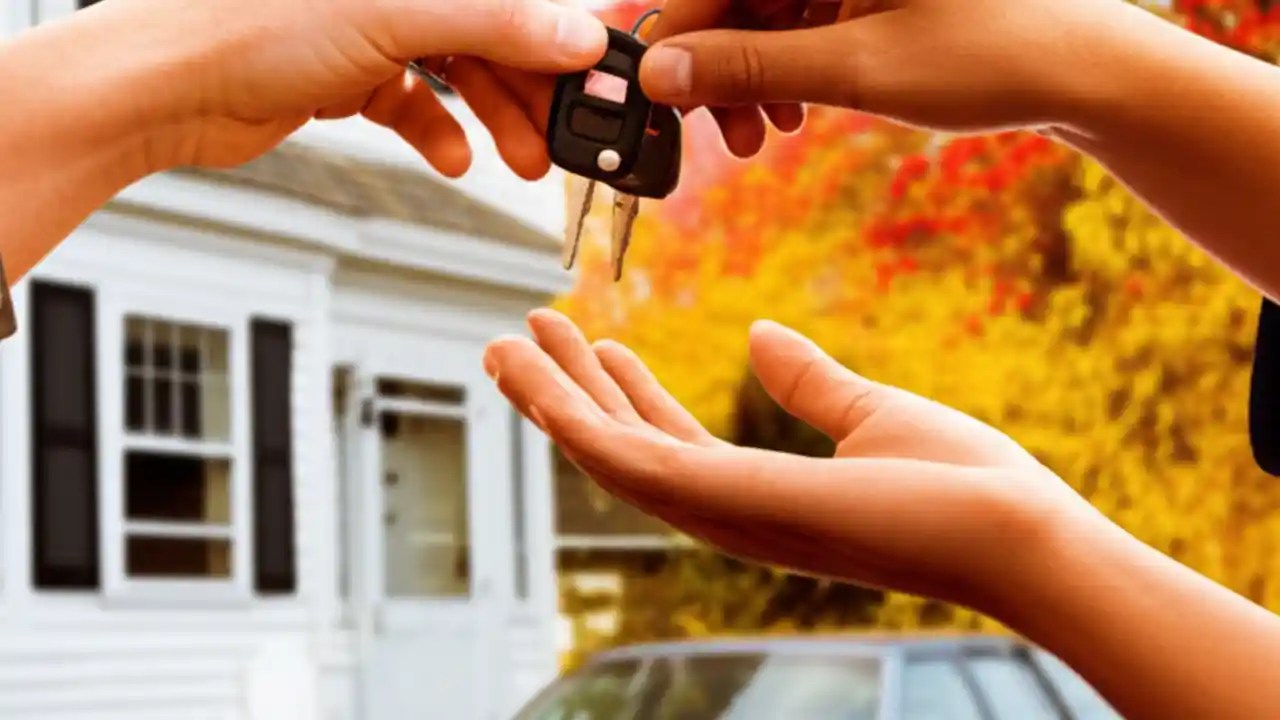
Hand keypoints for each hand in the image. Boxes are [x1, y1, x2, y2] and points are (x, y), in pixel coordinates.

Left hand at [88, 0, 606, 177]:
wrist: (169, 86)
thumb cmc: (250, 26)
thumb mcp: (394, 16)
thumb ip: (495, 21)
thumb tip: (577, 34)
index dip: (560, 36)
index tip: (598, 81)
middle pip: (495, 34)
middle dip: (533, 89)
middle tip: (565, 139)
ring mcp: (373, 28)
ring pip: (461, 74)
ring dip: (497, 120)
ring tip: (520, 161)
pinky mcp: (351, 74)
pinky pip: (417, 104)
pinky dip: (439, 133)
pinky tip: (451, 158)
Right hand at [484, 310, 1105, 613]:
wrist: (1012, 529)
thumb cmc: (961, 487)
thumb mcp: (869, 413)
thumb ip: (810, 381)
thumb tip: (761, 337)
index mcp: (760, 493)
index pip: (670, 441)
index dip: (625, 391)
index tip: (595, 342)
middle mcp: (726, 513)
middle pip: (622, 447)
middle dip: (569, 393)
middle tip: (523, 337)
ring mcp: (720, 514)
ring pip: (605, 454)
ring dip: (552, 398)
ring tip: (508, 342)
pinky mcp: (722, 501)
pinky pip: (621, 458)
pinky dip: (571, 416)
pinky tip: (539, 373)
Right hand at [639, 0, 1135, 138]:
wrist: (1082, 67)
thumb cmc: (987, 53)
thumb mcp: (857, 68)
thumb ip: (749, 67)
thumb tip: (660, 74)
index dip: (678, 34)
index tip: (662, 97)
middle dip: (717, 66)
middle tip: (723, 137)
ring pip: (761, 14)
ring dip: (750, 77)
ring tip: (766, 137)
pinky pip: (797, 20)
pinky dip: (786, 69)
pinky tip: (795, 113)